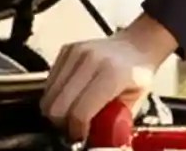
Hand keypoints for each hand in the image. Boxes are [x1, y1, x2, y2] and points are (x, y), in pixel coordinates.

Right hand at [40, 14, 177, 140]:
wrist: (137, 45)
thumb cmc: (138, 72)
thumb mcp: (136, 101)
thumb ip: (117, 122)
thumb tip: (101, 141)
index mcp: (113, 74)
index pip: (80, 112)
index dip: (78, 130)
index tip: (82, 136)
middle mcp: (92, 60)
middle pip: (58, 106)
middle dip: (64, 123)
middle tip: (75, 126)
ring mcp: (77, 53)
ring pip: (49, 96)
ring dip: (58, 110)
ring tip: (73, 111)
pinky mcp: (66, 50)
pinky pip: (48, 82)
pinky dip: (55, 95)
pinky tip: (70, 96)